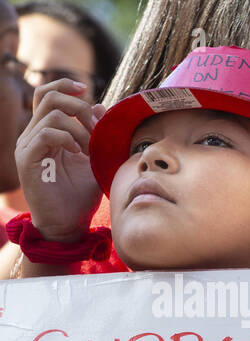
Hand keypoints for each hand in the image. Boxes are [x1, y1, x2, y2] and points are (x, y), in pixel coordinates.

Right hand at [15, 79, 106, 241]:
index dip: (64, 85)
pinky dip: (67, 139)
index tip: (86, 89)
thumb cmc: (80, 195)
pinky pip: (45, 134)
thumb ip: (96, 134)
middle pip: (48, 97)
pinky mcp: (27, 159)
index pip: (46, 94)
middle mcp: (33, 135)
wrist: (68, 224)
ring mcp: (27, 146)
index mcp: (46, 132)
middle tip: (96, 129)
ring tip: (90, 149)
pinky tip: (79, 153)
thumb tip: (101, 105)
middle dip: (79, 107)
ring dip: (79, 129)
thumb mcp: (94, 160)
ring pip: (51, 115)